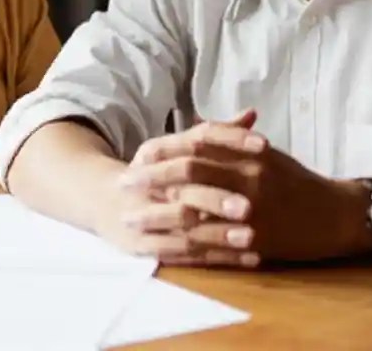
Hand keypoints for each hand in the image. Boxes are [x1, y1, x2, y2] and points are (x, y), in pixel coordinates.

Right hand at [90, 112, 263, 267]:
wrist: (107, 203)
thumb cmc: (158, 175)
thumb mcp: (180, 150)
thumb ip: (218, 134)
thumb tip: (253, 114)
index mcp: (159, 149)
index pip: (197, 138)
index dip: (231, 139)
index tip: (264, 147)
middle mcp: (149, 177)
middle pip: (185, 183)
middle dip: (217, 196)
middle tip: (250, 206)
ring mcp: (143, 212)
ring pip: (183, 222)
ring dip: (217, 232)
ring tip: (250, 236)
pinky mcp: (144, 244)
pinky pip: (183, 253)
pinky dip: (217, 257)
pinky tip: (247, 258)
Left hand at [119, 111, 371, 265]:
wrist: (336, 215)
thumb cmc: (297, 182)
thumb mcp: (265, 154)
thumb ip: (230, 141)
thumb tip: (195, 127)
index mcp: (249, 151)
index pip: (196, 144)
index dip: (163, 151)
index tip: (137, 156)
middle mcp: (249, 175)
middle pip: (188, 172)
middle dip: (151, 178)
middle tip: (124, 185)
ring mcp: (253, 209)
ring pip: (194, 208)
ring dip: (158, 214)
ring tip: (132, 218)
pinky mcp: (256, 239)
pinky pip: (211, 241)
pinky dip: (182, 242)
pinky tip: (160, 243)